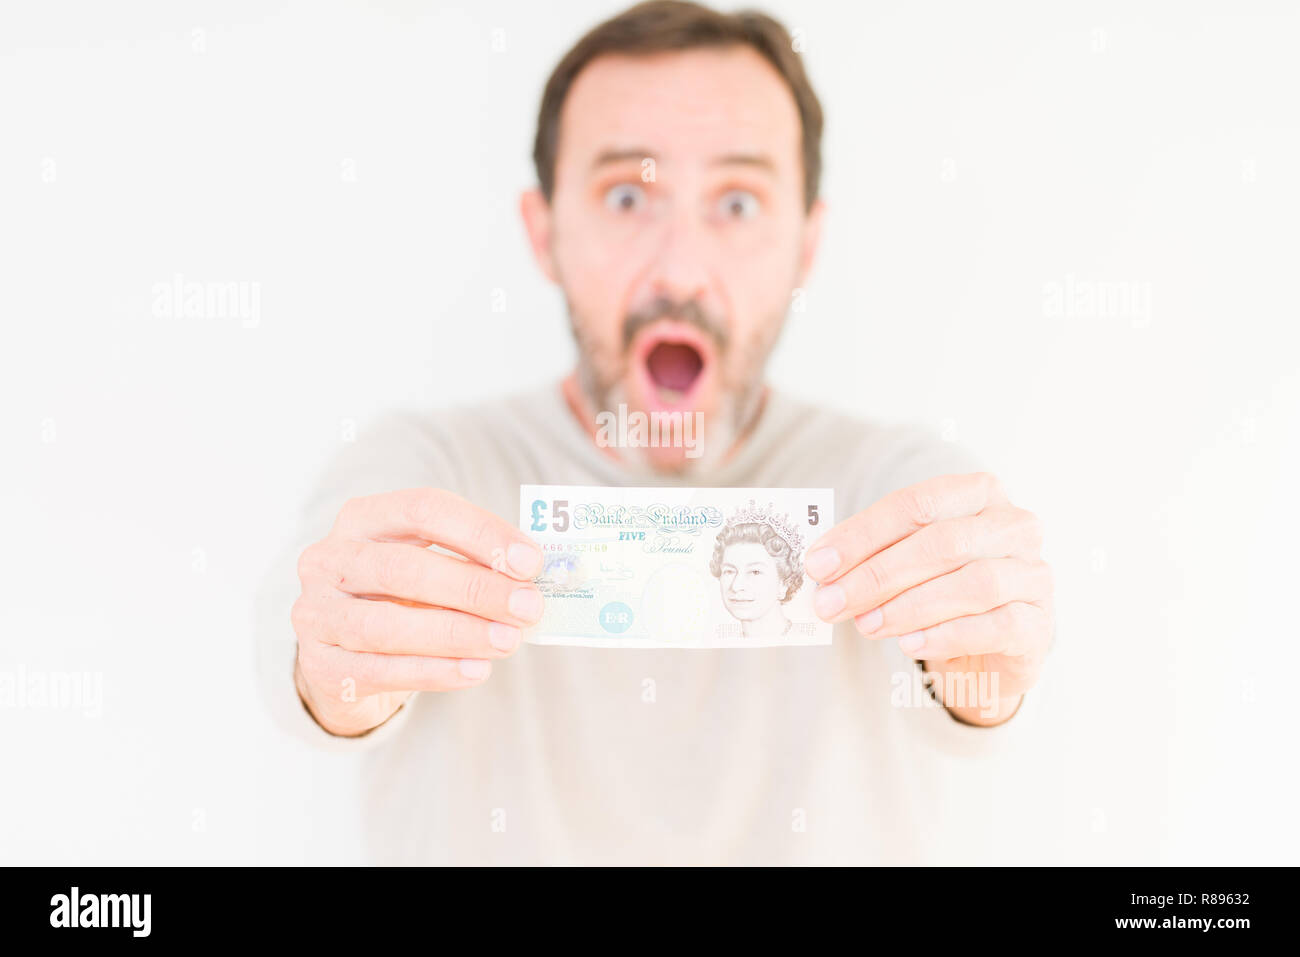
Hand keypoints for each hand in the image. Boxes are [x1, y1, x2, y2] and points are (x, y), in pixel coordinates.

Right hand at [291, 488, 544, 735]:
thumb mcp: (430, 567)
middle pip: (405, 568)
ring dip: (457, 634)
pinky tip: (476, 670)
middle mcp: (329, 560)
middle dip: (475, 588)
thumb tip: (532, 580)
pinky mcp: (320, 666)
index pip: (423, 509)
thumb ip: (473, 566)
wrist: (346, 658)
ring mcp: (317, 614)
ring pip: (387, 625)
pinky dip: (435, 672)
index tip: (530, 561)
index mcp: (363, 518)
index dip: (480, 533)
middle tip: (527, 607)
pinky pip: (381, 671)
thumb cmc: (403, 599)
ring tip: (507, 642)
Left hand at [803, 473, 1052, 724]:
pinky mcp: (1038, 623)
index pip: (916, 505)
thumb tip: (821, 567)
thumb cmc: (942, 587)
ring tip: (865, 625)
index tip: (818, 564)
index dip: (862, 534)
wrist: (992, 644)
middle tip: (831, 601)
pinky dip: (946, 634)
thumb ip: (873, 555)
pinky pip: (995, 625)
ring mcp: (1033, 574)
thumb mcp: (908, 561)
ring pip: (971, 584)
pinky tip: (909, 644)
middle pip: (940, 543)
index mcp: (978, 493)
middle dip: (877, 575)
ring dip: (908, 606)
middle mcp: (1013, 526)